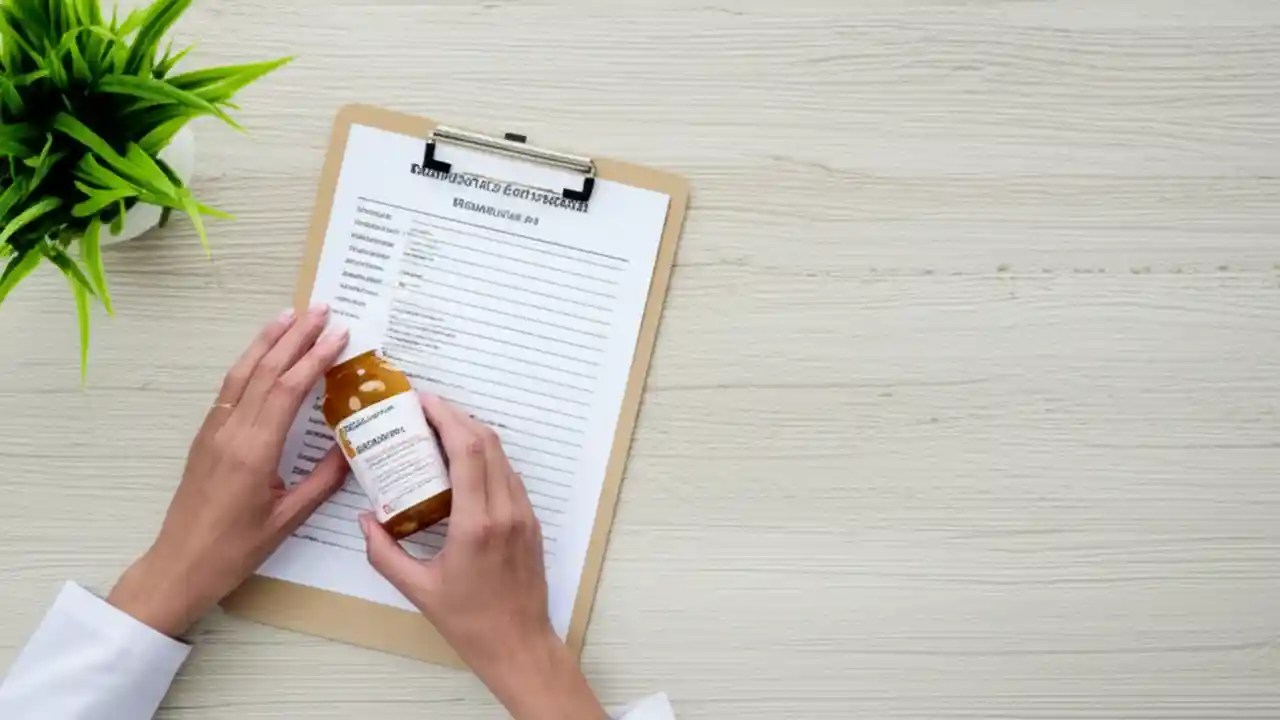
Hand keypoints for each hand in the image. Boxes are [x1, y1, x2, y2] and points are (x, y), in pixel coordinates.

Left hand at [108, 304, 349, 635]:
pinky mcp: (206, 437)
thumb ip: (321, 481)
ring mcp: (214, 431)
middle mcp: (231, 431)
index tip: (339, 335)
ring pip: (242, 373)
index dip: (314, 358)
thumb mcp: (288, 519)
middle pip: (265, 371)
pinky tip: (263, 354)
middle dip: (295, 337)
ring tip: (290, 315)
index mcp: (254, 450)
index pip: (287, 390)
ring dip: (267, 341)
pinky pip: (230, 389)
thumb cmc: (234, 550)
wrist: (179, 566)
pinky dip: (249, 363)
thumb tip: (351, 450)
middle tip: (322, 310)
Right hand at [361, 394, 605, 719]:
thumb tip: (364, 521)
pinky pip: (509, 476)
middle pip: (487, 443)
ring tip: (440, 429)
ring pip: (502, 456)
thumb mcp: (418, 589)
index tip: (423, 401)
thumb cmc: (469, 622)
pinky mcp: (530, 522)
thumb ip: (384, 553)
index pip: (468, 451)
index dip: (447, 417)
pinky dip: (487, 459)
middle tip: (425, 408)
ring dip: (473, 435)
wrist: (519, 644)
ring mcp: (523, 514)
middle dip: (457, 417)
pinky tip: (463, 463)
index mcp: (476, 524)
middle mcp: (505, 511)